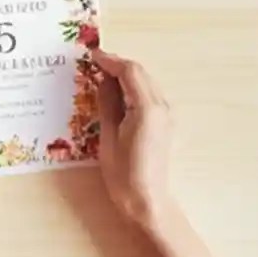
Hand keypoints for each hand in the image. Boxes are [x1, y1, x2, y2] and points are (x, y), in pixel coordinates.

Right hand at [92, 48, 173, 226]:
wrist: (147, 200)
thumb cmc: (123, 174)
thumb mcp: (108, 135)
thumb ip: (107, 102)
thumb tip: (102, 78)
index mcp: (147, 108)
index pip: (130, 71)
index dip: (110, 60)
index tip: (91, 55)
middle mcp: (161, 107)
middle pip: (140, 73)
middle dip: (118, 64)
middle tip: (94, 64)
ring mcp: (166, 115)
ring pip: (146, 82)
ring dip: (126, 75)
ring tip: (102, 76)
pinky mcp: (165, 122)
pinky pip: (148, 94)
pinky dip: (133, 87)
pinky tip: (117, 94)